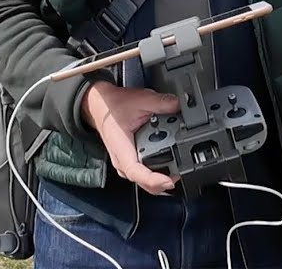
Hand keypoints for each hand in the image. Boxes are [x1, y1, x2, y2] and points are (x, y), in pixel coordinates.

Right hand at [80, 80, 180, 194]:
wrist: (98, 106)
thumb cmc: (112, 107)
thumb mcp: (140, 100)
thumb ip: (162, 103)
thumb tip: (180, 105)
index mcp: (121, 150)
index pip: (137, 173)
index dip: (155, 180)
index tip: (170, 181)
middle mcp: (123, 162)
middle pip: (147, 181)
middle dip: (168, 171)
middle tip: (182, 153)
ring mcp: (128, 164)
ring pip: (149, 178)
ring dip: (165, 167)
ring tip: (173, 144)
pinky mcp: (133, 162)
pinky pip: (149, 170)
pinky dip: (161, 162)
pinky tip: (168, 148)